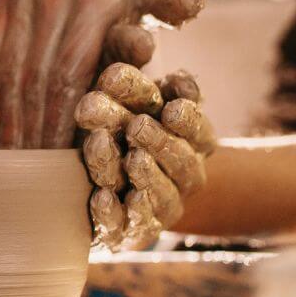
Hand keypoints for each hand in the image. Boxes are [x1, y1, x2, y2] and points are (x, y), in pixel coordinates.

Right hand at [0, 0, 204, 148]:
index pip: (67, 74)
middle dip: (30, 126)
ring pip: (9, 67)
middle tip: (29, 166)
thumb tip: (191, 3)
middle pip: (35, 77)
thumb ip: (174, 6)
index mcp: (91, 0)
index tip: (58, 158)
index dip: (59, 120)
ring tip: (9, 152)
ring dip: (7, 113)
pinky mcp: (6, 3)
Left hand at [75, 64, 214, 248]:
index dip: (189, 120)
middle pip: (179, 161)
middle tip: (137, 126)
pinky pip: (124, 227)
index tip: (172, 107)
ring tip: (129, 158)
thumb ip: (144, 81)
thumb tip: (165, 65)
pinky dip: (113, 213)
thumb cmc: (122, 118)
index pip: (197, 129)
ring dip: (144, 176)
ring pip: (158, 196)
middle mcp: (182, 174)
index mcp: (192, 138)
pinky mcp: (128, 231)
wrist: (115, 181)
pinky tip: (98, 197)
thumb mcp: (133, 94)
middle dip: (159, 142)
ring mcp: (158, 206)